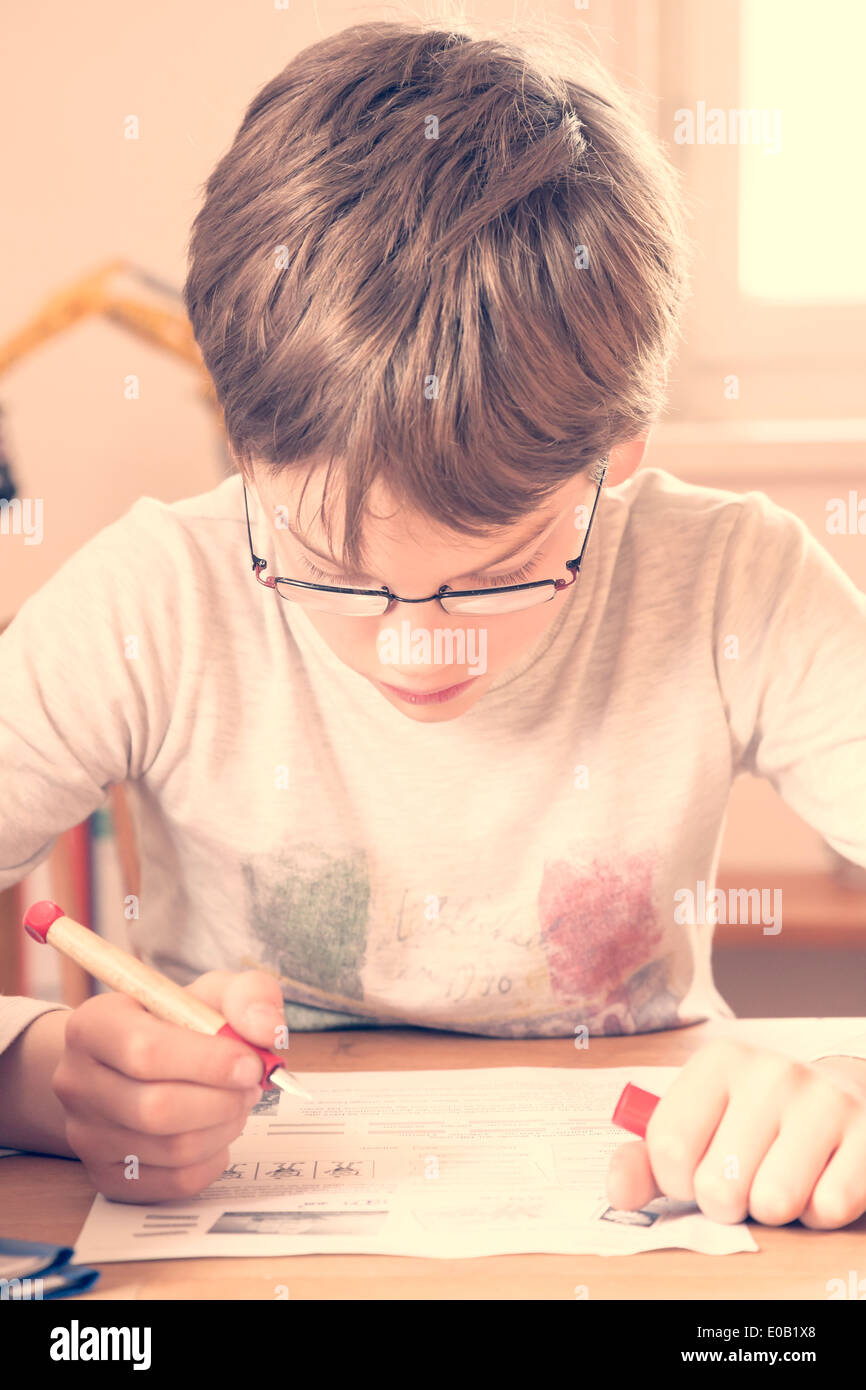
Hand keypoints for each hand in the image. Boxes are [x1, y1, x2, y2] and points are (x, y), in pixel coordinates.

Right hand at [52, 970, 285, 1202]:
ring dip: (223, 1128)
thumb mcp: (211, 992)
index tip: (251, 1064)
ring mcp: (86, 1134)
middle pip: (157, 1109)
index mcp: (94, 1025)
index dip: (209, 1062)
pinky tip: (217, 1131)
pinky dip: (212, 1160)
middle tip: (250, 1086)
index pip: (146, 1052)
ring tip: (236, 1103)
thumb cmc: (176, 1023)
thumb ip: (248, 997)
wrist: (131, 1062)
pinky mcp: (105, 1175)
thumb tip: (266, 1030)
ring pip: (171, 1149)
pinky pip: (174, 1182)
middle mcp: (77, 1082)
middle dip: (222, 1100)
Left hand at [606, 1039, 865, 1228]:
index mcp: (719, 1062)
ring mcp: (824, 1101)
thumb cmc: (755, 1121)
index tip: (696, 1171)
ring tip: (780, 1178)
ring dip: (772, 1210)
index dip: (677, 1182)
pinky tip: (819, 1180)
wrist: (843, 1099)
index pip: (668, 1147)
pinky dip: (819, 1213)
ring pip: (772, 1202)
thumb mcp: (699, 1125)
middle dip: (727, 1203)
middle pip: (717, 1185)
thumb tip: (619, 1194)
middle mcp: (771, 1072)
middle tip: (744, 1178)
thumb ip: (647, 1161)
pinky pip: (827, 1209)